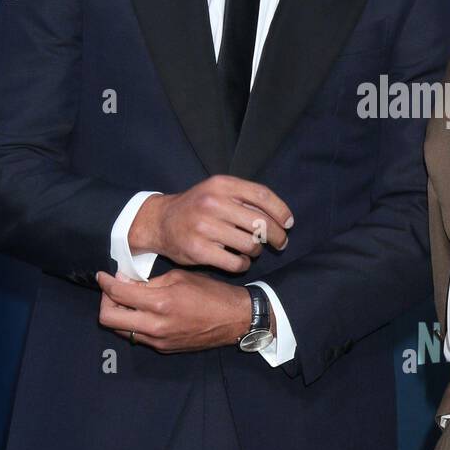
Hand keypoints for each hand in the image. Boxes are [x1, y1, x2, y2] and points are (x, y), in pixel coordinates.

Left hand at [96, 269, 251, 351]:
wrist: (234, 319)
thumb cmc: (211, 293)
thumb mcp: (180, 277)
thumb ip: (150, 281)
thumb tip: (126, 281)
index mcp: (160, 303)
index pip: (117, 293)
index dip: (105, 282)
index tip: (102, 276)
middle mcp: (155, 325)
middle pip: (107, 319)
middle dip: (105, 301)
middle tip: (112, 290)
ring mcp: (158, 340)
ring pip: (120, 330)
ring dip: (118, 314)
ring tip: (128, 300)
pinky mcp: (164, 348)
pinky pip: (138, 336)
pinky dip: (135, 323)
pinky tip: (145, 312)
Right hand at [128, 175, 292, 272]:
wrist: (160, 221)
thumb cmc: (197, 206)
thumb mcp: (218, 191)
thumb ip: (245, 198)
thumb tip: (281, 218)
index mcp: (222, 185)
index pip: (262, 195)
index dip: (281, 211)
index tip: (289, 223)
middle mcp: (213, 203)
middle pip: (261, 223)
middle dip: (277, 236)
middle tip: (281, 243)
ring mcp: (204, 227)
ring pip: (250, 244)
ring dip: (257, 251)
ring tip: (253, 250)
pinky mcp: (198, 250)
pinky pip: (236, 263)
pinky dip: (244, 264)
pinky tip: (241, 261)